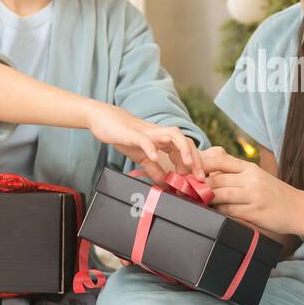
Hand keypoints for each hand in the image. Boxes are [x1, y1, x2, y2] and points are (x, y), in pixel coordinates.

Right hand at [86, 103, 204, 182]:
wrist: (104, 120)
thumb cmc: (125, 136)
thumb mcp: (142, 157)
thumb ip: (155, 170)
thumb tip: (167, 184)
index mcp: (164, 140)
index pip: (186, 150)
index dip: (194, 165)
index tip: (197, 181)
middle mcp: (160, 134)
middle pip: (186, 141)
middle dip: (195, 159)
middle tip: (199, 177)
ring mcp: (148, 132)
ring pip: (173, 135)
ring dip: (183, 149)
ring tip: (186, 165)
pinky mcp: (132, 133)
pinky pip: (145, 139)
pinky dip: (151, 148)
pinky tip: (155, 158)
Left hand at [199, 146, 301, 235]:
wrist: (298, 209)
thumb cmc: (274, 194)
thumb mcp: (257, 177)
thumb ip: (236, 174)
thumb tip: (208, 173)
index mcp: (250, 168)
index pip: (220, 160)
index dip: (202, 164)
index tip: (190, 172)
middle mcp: (251, 179)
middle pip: (216, 179)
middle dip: (199, 185)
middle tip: (187, 190)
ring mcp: (253, 195)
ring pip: (220, 194)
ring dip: (206, 199)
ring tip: (198, 201)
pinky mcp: (254, 212)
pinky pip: (229, 211)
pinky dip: (219, 211)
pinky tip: (215, 212)